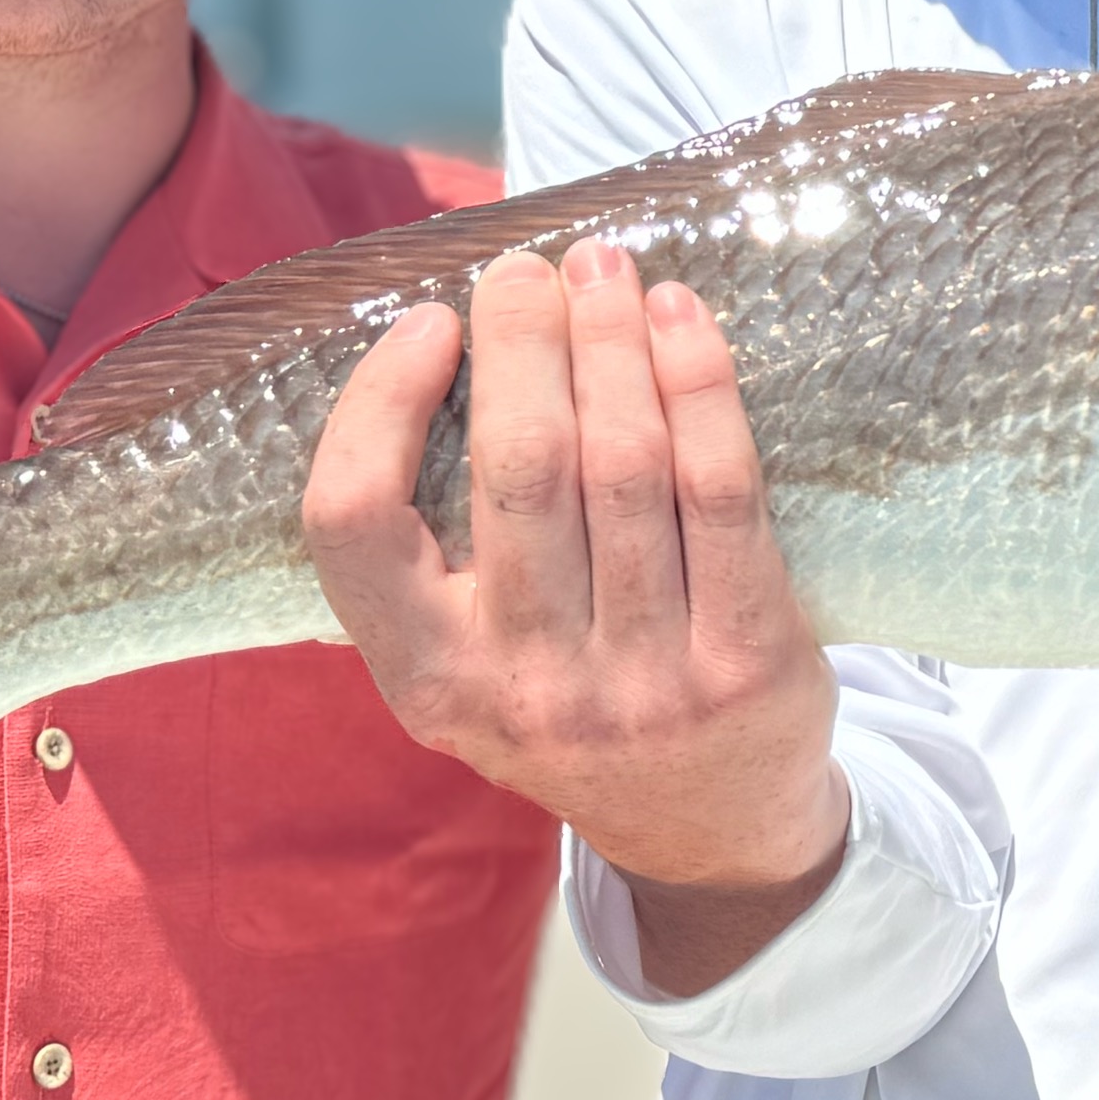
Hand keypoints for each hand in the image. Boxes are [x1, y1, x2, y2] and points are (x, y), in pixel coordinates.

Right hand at [303, 242, 851, 990]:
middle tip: (532, 266)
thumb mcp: (471, 663)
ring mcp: (641, 684)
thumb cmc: (575, 698)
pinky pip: (723, 493)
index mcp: (426, 679)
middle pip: (517, 471)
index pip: (353, 523)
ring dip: (614, 342)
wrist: (712, 832)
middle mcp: (524, 688)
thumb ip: (441, 547)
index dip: (378, 406)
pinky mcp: (745, 665)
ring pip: (625, 468)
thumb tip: (453, 341)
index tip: (429, 324)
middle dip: (524, 341)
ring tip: (611, 271)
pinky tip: (685, 322)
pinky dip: (703, 388)